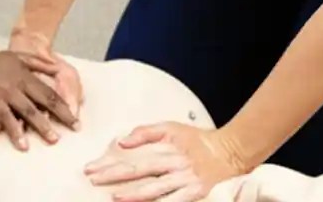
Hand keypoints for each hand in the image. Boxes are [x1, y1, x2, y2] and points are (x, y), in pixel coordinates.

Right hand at [0, 30, 84, 144]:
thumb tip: (57, 67)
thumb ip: (37, 62)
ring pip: (28, 111)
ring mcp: (6, 94)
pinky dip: (16, 132)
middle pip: (44, 101)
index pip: (49, 91)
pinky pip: (7, 119)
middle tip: (73, 128)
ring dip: (42, 126)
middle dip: (61, 115)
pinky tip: (23, 144)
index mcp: (26, 74)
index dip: (64, 104)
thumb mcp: (16, 56)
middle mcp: (19, 84)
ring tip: (53, 139)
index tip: (75, 116)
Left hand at [84, 122, 247, 201]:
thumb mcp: (171, 127)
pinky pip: (175, 201)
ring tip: (115, 197)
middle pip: (140, 169)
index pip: (133, 155)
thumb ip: (146, 132)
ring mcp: (186, 179)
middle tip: (94, 180)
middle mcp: (175, 162)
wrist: (230, 151)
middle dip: (115, 176)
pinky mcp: (196, 193)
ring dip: (135, 194)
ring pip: (156, 188)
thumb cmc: (198, 140)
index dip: (111, 162)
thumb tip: (122, 141)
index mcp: (167, 146)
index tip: (92, 168)